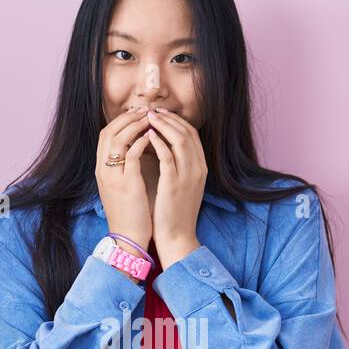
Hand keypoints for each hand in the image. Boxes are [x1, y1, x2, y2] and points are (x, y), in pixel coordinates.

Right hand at [95, 107, 154, 255]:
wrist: (128, 239)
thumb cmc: (129, 214)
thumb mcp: (120, 187)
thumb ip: (123, 168)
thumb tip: (134, 149)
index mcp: (101, 170)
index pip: (104, 135)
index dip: (120, 121)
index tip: (136, 114)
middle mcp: (103, 170)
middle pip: (108, 132)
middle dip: (127, 117)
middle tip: (145, 110)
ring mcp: (113, 176)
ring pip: (118, 138)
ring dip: (135, 125)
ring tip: (151, 119)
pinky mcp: (127, 184)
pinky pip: (131, 154)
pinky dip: (141, 141)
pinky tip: (153, 137)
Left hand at [145, 107, 205, 266]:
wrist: (177, 237)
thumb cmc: (175, 213)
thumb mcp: (183, 186)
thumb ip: (180, 167)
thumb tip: (166, 148)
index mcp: (201, 168)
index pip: (192, 135)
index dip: (177, 121)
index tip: (162, 114)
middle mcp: (198, 169)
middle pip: (187, 132)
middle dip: (169, 118)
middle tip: (153, 110)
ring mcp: (188, 176)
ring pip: (179, 139)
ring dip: (163, 125)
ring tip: (148, 117)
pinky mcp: (174, 183)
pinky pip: (167, 155)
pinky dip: (158, 142)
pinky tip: (147, 135)